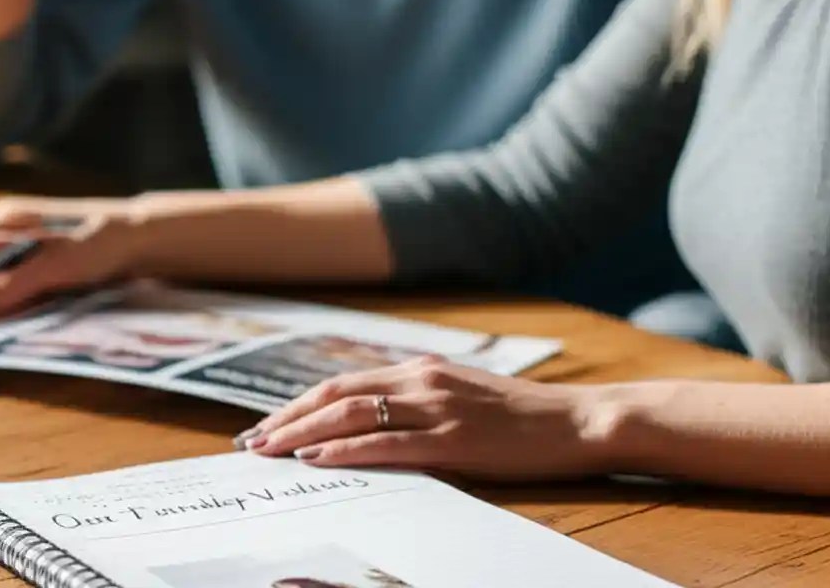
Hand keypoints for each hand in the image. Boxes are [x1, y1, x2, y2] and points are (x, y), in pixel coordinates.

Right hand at [0, 196, 145, 321]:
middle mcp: (3, 228)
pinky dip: (9, 298)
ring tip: (21, 310)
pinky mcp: (30, 258)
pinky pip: (5, 281)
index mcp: (4, 221)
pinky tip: (33, 303)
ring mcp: (16, 242)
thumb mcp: (57, 267)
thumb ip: (16, 285)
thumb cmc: (100, 245)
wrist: (139, 239)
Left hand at [240, 356, 611, 480]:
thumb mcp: (460, 396)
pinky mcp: (454, 439)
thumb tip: (368, 420)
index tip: (267, 424)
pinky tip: (318, 459)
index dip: (299, 404)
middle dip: (288, 418)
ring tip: (270, 450)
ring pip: (352, 415)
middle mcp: (421, 381)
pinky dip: (346, 450)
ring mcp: (437, 408)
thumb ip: (416, 400)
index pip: (343, 383)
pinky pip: (387, 442)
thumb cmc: (521, 417)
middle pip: (336, 394)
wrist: (577, 421)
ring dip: (304, 433)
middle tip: (251, 441)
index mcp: (420, 370)